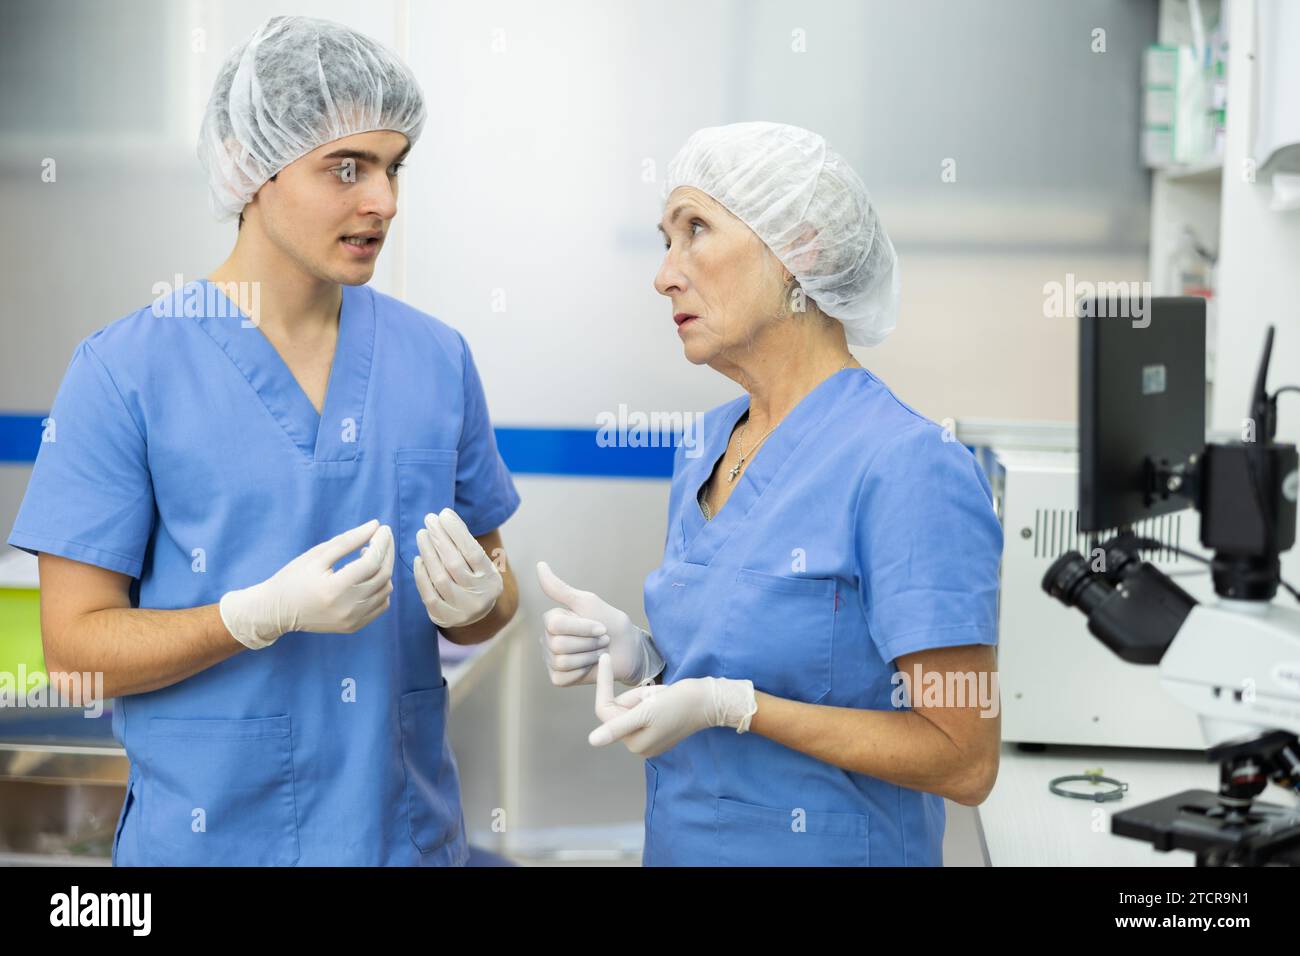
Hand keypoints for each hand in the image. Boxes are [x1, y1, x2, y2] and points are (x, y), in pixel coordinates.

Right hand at [220, 519, 394, 649]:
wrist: (277, 611)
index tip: (383, 528)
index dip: (381, 542)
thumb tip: (375, 525)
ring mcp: (352, 620)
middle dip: (386, 553)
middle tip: (382, 538)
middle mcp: (347, 608)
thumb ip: (348, 540)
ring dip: (383, 569)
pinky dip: (381, 587)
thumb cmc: (294, 578)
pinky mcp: (354, 626)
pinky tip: (367, 577)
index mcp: (334, 589)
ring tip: (367, 557)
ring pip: (385, 590)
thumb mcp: (317, 555)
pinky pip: (381, 605)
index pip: (371, 562)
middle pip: (382, 576)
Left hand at [413, 508, 502, 627]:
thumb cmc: (475, 578)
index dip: (457, 532)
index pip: (473, 552)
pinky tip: (418, 559)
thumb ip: (466, 543)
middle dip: (440, 538)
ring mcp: (460, 609)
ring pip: (440, 578)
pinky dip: (421, 575)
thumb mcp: (480, 563)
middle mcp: (478, 596)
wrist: (476, 614)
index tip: (444, 514)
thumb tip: (446, 517)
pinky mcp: (443, 617)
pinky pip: (428, 595)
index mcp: (491, 580)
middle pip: (454, 564)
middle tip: (429, 520)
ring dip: (428, 553)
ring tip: (422, 535)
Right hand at [537, 561, 663, 686]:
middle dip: (588, 643)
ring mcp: (551, 660)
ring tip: (597, 652)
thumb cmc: (611, 623)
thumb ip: (560, 589)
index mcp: (552, 620)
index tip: (601, 626)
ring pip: (562, 661)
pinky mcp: (558, 678)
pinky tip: (590, 666)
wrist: (629, 651)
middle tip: (601, 640)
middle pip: (559, 644)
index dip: (582, 627)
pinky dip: (581, 672)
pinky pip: (563, 676)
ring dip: (588, 657)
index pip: (555, 624)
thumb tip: (539, 565)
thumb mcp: (588, 603)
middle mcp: (548, 639)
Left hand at [587, 653, 757, 757]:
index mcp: (634, 743)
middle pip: (619, 708)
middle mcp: (638, 744)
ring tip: (662, 695)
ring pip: (631, 705)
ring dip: (644, 695)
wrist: (710, 700)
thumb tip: (592, 741)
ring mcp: (648, 736)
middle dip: (635, 694)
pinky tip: (665, 698)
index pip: (606, 710)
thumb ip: (618, 726)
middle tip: (653, 691)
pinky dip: (650, 697)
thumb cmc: (680, 703)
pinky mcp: (657, 727)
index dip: (604, 684)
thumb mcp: (646, 711)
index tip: (605, 658)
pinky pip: (642, 706)